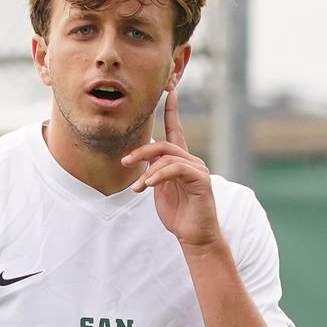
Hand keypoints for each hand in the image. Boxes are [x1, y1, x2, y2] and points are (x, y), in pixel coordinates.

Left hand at [123, 95, 227, 255]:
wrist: (194, 235)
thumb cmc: (178, 213)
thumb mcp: (159, 189)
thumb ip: (153, 172)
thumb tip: (142, 161)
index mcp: (181, 161)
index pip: (176, 131)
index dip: (172, 111)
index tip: (169, 91)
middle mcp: (191, 161)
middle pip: (164, 144)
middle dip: (142, 151)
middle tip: (125, 161)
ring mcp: (198, 169)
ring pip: (169, 156)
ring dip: (148, 170)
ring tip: (137, 187)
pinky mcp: (201, 180)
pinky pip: (177, 169)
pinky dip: (160, 175)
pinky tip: (148, 185)